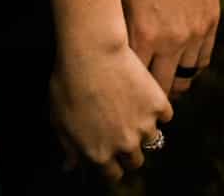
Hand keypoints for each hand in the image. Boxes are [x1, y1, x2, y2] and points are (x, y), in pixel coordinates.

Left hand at [50, 40, 172, 181]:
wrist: (90, 49)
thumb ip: (68, 146)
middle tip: (122, 127)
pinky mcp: (158, 105)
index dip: (111, 163)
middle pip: (135, 161)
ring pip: (152, 139)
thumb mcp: (58, 118)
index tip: (110, 152)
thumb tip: (70, 166)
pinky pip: (165, 114)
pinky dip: (158, 107)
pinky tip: (144, 94)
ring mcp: (144, 126)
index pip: (113, 174)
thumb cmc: (68, 81)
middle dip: (129, 149)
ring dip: (144, 127)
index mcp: (99, 153)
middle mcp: (124, 145)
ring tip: (132, 107)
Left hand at [117, 0, 221, 97]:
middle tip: (136, 94)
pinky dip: (190, 66)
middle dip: (146, 95)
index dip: (122, 86)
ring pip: (184, 80)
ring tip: (158, 83)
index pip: (131, 78)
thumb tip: (101, 38)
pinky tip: (178, 62)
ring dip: (170, 84)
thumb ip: (114, 16)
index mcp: (142, 30)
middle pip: (159, 88)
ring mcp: (193, 34)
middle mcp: (169, 40)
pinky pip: (202, 61)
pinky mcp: (210, 25)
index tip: (114, 88)